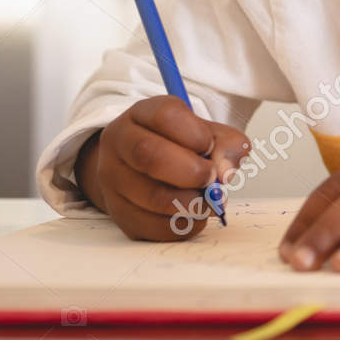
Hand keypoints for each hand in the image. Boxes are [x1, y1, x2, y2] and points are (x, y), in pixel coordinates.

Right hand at [75, 96, 250, 241]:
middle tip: (212, 179)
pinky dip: (181, 225)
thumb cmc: (178, 146)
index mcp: (142, 113)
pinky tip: (193, 216)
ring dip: (190, 203)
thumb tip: (225, 172)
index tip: (209, 146)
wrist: (140, 168)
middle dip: (191, 172)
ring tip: (208, 201)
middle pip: (149, 155)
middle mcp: (120, 142)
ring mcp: (113, 179)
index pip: (165, 115)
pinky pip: (150, 226)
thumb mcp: (205, 132)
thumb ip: (226, 144)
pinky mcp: (118, 212)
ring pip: (150, 196)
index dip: (194, 134)